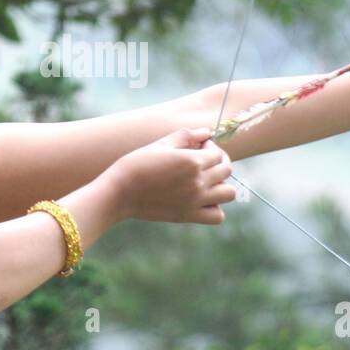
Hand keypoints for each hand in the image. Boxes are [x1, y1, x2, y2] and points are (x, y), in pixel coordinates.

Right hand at [105, 126, 236, 224]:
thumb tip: (206, 132)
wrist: (120, 192)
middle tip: (202, 162)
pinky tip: (202, 200)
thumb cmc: (137, 164)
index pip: (218, 153)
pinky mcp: (188, 216)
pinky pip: (218, 216)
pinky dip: (215, 208)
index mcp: (192, 161)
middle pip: (226, 170)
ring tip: (206, 181)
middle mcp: (197, 181)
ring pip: (229, 193)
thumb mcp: (160, 144)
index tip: (197, 148)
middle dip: (218, 162)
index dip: (210, 148)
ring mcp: (195, 201)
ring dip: (222, 185)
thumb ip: (186, 135)